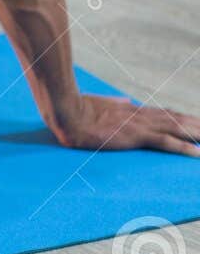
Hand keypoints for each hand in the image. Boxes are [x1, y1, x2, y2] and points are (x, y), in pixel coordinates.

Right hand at [54, 94, 199, 156]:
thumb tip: (123, 101)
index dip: (181, 118)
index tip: (194, 121)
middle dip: (196, 125)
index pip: (164, 114)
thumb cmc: (77, 109)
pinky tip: (198, 153)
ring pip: (178, 129)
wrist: (68, 112)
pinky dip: (185, 147)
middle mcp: (140, 115)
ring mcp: (140, 125)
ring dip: (197, 134)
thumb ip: (114, 103)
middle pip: (177, 120)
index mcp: (131, 110)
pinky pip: (167, 142)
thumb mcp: (99, 103)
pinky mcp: (136, 136)